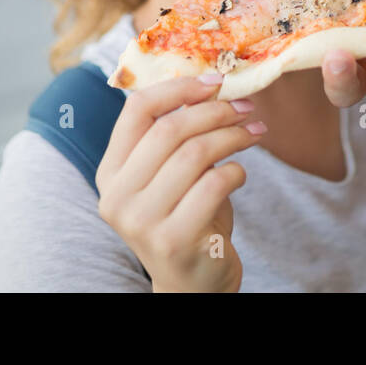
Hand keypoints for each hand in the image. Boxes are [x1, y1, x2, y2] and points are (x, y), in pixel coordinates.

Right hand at [95, 74, 264, 291]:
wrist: (193, 283)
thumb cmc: (186, 216)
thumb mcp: (169, 175)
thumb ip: (175, 137)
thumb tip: (211, 82)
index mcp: (110, 171)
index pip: (136, 110)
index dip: (179, 89)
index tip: (216, 81)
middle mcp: (117, 196)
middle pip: (170, 129)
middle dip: (216, 111)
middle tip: (247, 107)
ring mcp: (141, 222)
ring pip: (195, 154)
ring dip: (233, 136)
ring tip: (254, 133)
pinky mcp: (173, 240)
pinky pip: (214, 185)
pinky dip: (236, 171)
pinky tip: (240, 173)